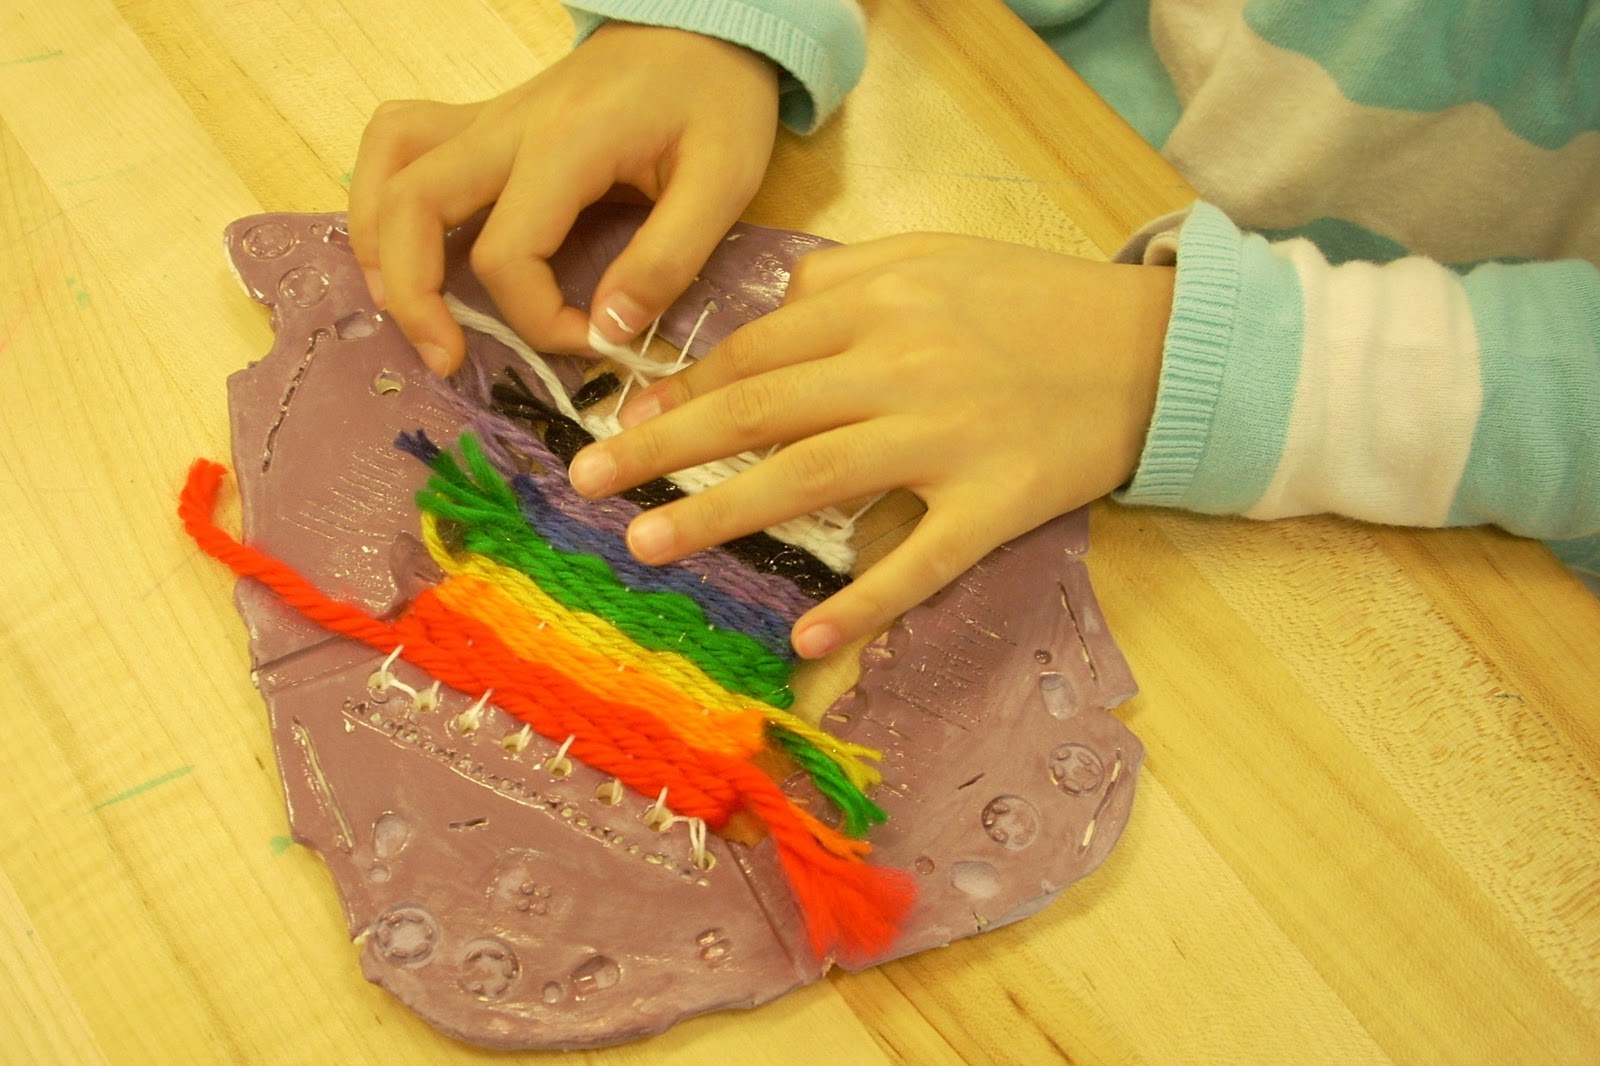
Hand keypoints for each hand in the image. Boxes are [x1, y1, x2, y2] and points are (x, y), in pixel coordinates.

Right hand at [347, 23, 778, 373]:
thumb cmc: (716, 100)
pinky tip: (407, 247)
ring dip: (380, 246)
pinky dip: (384, 197)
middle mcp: (506, 127)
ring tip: (409, 311)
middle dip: (414, 297)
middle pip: (413, 207)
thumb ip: (669, 260)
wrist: (700, 30)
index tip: (593, 340)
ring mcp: (486, 119)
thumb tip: (609, 331)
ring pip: (389, 170)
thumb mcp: (723, 181)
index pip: (509, 255)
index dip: (539, 320)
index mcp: (565, 145)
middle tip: (447, 359)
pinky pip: (402, 146)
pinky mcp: (483, 122)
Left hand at [566, 234, 1173, 656]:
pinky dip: (864, 602)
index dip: (680, 390)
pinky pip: (919, 560)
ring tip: (648, 548)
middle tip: (587, 485)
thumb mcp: (936, 256)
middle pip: (758, 411)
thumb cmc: (1035, 302)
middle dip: (661, 450)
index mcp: (879, 303)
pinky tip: (807, 638)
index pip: (754, 351)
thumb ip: (847, 275)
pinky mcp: (995, 504)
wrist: (1152, 348)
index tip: (620, 423)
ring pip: (811, 479)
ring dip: (720, 516)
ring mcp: (946, 438)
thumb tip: (774, 299)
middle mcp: (899, 366)